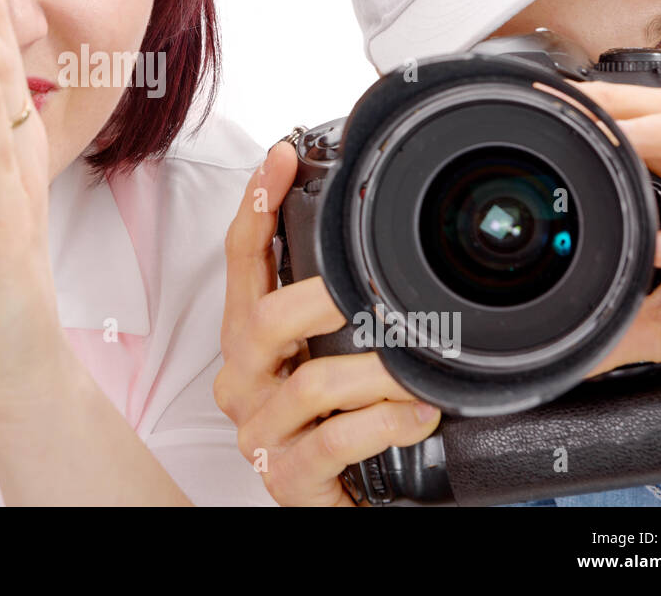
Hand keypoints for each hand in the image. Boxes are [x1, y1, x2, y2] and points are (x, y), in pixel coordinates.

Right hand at [214, 142, 442, 505]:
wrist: (345, 504)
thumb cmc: (342, 421)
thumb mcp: (336, 356)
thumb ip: (344, 310)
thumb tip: (383, 242)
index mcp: (249, 341)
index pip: (241, 261)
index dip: (256, 205)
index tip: (282, 156)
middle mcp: (243, 380)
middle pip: (263, 319)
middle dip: (324, 300)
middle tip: (374, 297)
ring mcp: (260, 431)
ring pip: (312, 383)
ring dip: (377, 374)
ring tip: (419, 373)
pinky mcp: (286, 478)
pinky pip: (335, 441)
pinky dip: (384, 423)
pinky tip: (416, 416)